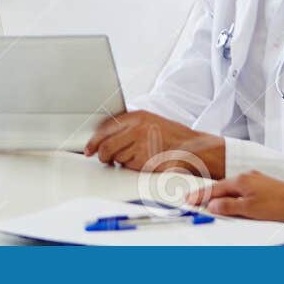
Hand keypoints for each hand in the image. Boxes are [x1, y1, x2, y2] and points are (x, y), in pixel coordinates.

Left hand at [83, 110, 225, 177]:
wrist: (194, 149)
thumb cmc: (173, 137)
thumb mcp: (151, 122)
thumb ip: (130, 126)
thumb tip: (106, 136)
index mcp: (137, 116)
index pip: (106, 127)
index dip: (94, 140)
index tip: (89, 148)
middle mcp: (137, 128)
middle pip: (107, 145)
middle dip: (103, 155)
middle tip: (104, 159)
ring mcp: (141, 144)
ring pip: (117, 158)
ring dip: (121, 162)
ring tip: (136, 157)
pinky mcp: (145, 160)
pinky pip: (129, 167)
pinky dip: (132, 168)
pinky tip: (144, 162)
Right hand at [186, 171, 283, 221]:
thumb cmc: (280, 205)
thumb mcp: (251, 209)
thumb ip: (230, 207)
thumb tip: (212, 206)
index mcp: (241, 180)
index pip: (215, 189)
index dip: (200, 196)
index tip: (187, 200)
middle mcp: (246, 176)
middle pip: (221, 186)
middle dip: (206, 194)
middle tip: (191, 201)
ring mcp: (255, 179)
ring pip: (230, 187)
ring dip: (218, 195)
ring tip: (207, 202)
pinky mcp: (262, 185)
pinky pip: (240, 189)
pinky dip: (230, 195)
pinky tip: (229, 200)